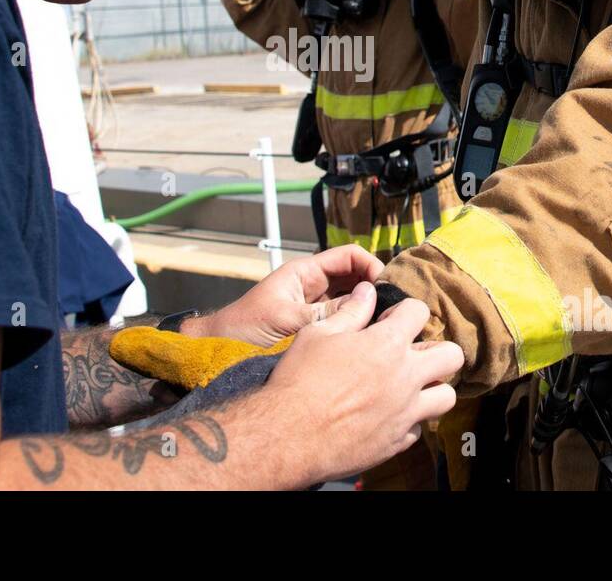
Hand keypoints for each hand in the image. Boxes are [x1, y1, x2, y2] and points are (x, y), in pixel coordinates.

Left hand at [185, 244, 382, 347]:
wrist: (215, 354)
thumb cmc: (241, 329)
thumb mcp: (285, 320)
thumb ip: (324, 315)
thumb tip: (364, 305)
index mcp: (305, 274)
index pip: (349, 257)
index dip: (371, 265)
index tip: (387, 286)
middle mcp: (314, 289)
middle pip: (357, 279)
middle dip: (377, 289)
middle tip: (397, 308)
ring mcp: (316, 311)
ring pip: (354, 303)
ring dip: (371, 310)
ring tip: (390, 326)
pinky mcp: (316, 332)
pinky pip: (344, 324)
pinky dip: (360, 328)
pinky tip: (372, 340)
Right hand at [265, 283, 462, 483]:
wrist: (288, 437)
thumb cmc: (299, 381)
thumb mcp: (318, 334)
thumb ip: (350, 312)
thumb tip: (367, 292)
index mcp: (387, 344)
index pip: (419, 311)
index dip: (406, 310)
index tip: (391, 319)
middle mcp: (405, 377)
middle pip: (451, 355)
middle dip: (436, 349)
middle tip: (412, 352)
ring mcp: (405, 412)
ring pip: (447, 396)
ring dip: (433, 387)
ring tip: (410, 385)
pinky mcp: (397, 441)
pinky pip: (420, 427)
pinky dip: (410, 419)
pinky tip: (388, 413)